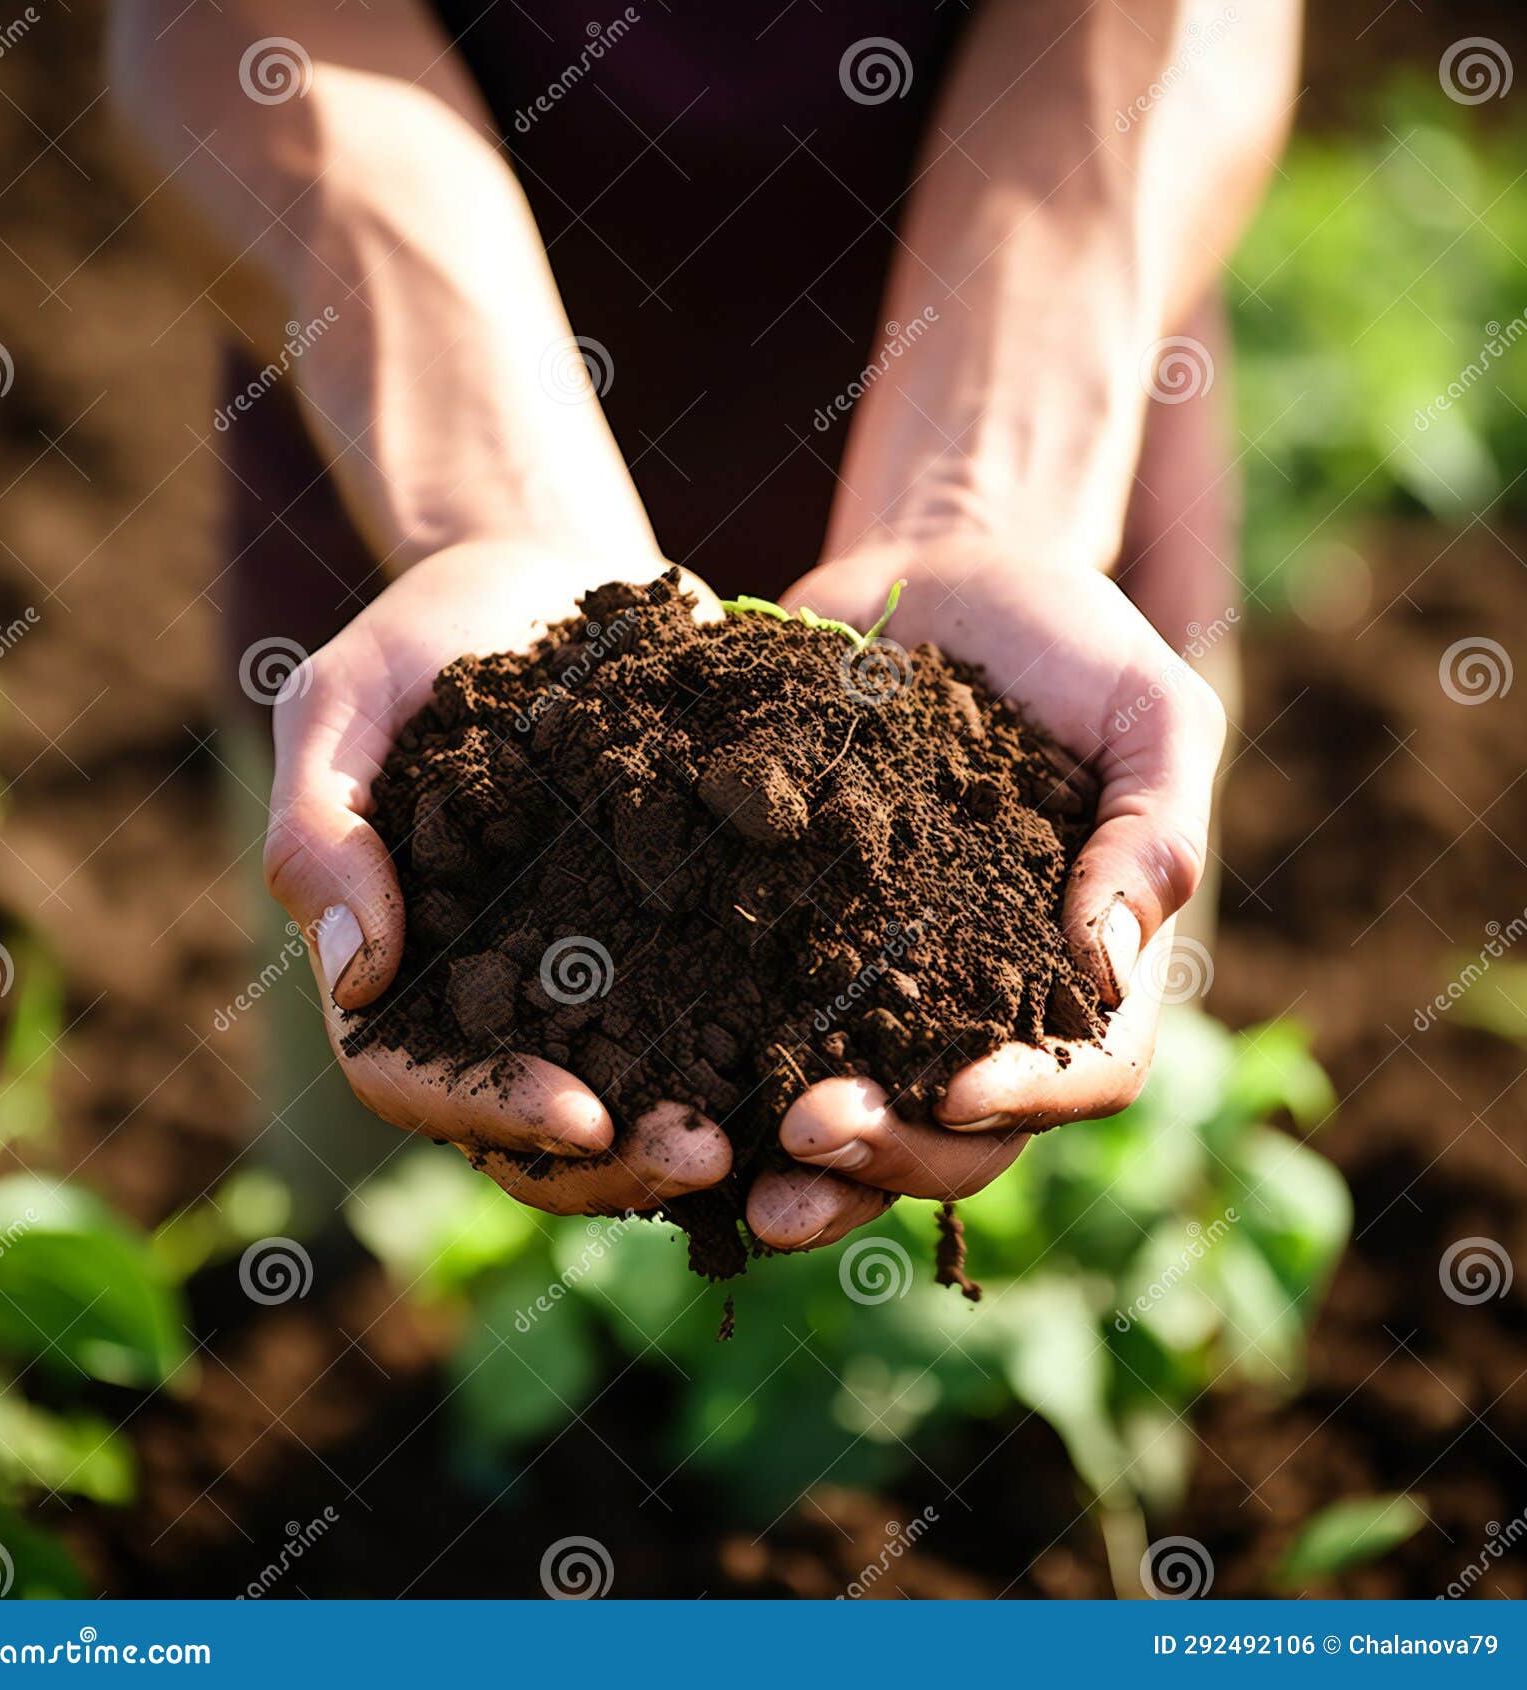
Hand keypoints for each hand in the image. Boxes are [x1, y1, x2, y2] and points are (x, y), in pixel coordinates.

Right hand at [264, 540, 733, 1215]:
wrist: (555, 574)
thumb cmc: (432, 635)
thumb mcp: (343, 701)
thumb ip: (319, 826)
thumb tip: (356, 975)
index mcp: (399, 959)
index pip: (414, 1077)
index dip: (487, 1109)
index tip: (582, 1114)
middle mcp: (493, 992)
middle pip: (528, 1130)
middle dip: (611, 1161)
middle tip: (707, 1152)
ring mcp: (585, 975)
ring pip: (623, 1107)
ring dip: (686, 1141)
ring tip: (771, 1135)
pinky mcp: (674, 939)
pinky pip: (707, 1026)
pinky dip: (751, 1064)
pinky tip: (819, 1066)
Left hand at [744, 541, 1227, 1250]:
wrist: (931, 572)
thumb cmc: (1061, 638)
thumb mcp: (1145, 708)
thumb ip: (1155, 828)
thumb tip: (1106, 964)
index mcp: (1088, 962)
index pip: (1085, 1070)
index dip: (1030, 1098)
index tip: (957, 1089)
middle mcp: (989, 999)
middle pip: (965, 1132)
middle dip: (894, 1150)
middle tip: (809, 1130)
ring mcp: (890, 983)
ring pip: (866, 1119)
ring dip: (810, 1166)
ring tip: (739, 1178)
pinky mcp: (797, 945)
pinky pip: (769, 1040)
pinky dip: (731, 1088)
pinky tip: (675, 1104)